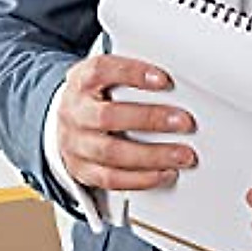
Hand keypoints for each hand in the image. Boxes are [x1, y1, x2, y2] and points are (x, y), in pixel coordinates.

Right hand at [59, 55, 197, 191]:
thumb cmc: (97, 99)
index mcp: (81, 82)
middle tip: (184, 123)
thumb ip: (132, 79)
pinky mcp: (82, 170)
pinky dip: (141, 179)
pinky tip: (164, 174)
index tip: (164, 80)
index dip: (132, 73)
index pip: (101, 71)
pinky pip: (111, 179)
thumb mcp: (106, 79)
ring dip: (152, 156)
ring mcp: (75, 144)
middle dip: (150, 119)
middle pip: (108, 117)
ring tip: (181, 155)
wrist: (67, 125)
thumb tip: (174, 86)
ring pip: (111, 153)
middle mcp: (74, 113)